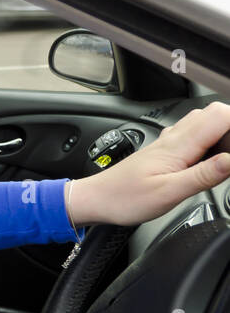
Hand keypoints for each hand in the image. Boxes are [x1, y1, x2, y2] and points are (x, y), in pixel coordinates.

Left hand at [69, 101, 229, 226]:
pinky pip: (190, 134)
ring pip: (201, 121)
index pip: (219, 116)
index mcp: (178, 146)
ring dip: (221, 130)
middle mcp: (173, 139)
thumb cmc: (124, 198)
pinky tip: (208, 157)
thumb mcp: (169, 192)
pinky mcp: (163, 151)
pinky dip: (206, 139)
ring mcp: (167, 143)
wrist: (96, 199)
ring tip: (228, 153)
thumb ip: (203, 175)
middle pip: (213, 113)